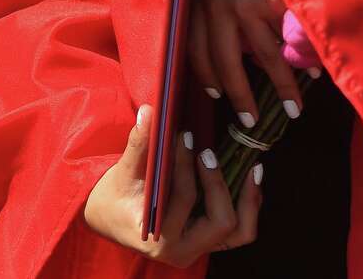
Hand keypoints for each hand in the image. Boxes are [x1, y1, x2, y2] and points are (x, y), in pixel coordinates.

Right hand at [83, 104, 262, 264]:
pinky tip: (249, 177)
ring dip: (248, 199)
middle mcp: (183, 250)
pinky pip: (240, 229)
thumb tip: (149, 112)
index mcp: (160, 239)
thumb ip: (139, 144)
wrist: (112, 217)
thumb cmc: (117, 197)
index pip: (185, 200)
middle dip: (218, 182)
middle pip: (221, 222)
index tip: (185, 136)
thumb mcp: (123, 172)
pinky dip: (249, 204)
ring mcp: (199, 247)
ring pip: (240, 232)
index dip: (187, 165)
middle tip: (207, 152)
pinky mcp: (209, 239)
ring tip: (251, 167)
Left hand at [190, 0, 304, 128]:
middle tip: (250, 121)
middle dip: (240, 97)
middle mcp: (216, 8)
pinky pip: (285, 42)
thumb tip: (238, 45)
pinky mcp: (269, 4)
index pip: (197, 52)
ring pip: (261, 60)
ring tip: (292, 109)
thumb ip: (221, 3)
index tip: (218, 97)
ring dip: (280, 88)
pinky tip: (312, 74)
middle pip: (224, 66)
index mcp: (201, 1)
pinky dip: (300, 61)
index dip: (208, 78)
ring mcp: (243, 8)